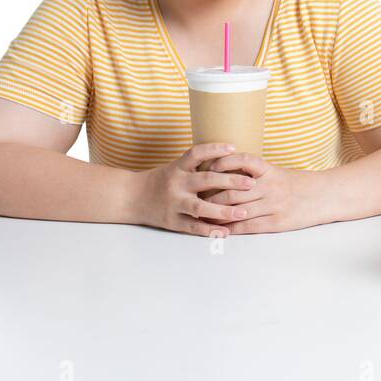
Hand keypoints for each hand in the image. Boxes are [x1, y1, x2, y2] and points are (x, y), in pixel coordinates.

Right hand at [136, 143, 255, 235]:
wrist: (130, 197)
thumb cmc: (159, 180)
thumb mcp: (175, 167)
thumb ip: (197, 166)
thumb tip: (229, 157)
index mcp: (178, 168)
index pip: (197, 154)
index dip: (215, 149)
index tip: (234, 148)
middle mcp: (176, 183)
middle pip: (206, 180)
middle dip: (230, 181)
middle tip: (251, 184)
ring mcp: (173, 203)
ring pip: (201, 207)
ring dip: (224, 210)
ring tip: (243, 213)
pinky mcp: (171, 220)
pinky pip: (192, 226)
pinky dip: (209, 230)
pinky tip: (225, 232)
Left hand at [202, 152, 307, 232]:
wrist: (324, 197)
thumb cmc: (296, 184)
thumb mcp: (277, 172)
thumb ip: (254, 173)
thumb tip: (224, 173)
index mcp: (270, 170)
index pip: (242, 161)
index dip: (222, 163)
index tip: (207, 168)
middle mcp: (271, 186)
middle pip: (233, 190)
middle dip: (211, 195)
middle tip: (195, 197)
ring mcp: (274, 205)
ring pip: (237, 209)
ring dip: (217, 214)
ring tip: (201, 215)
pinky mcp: (277, 222)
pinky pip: (249, 226)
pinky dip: (231, 228)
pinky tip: (220, 229)